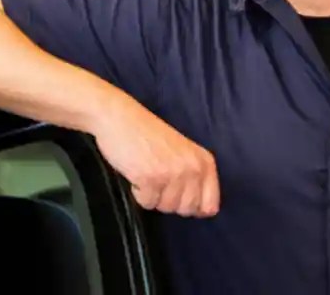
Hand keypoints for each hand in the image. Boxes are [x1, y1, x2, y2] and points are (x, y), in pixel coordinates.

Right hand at [89, 93, 219, 217]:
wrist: (120, 118)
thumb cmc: (148, 134)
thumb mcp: (183, 153)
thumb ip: (195, 178)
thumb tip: (202, 211)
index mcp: (205, 162)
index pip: (210, 206)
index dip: (192, 205)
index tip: (177, 192)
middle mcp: (193, 168)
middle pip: (186, 209)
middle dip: (169, 200)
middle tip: (157, 177)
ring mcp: (172, 174)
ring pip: (166, 208)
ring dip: (153, 195)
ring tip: (146, 170)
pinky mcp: (151, 179)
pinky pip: (147, 203)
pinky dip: (138, 192)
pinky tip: (136, 172)